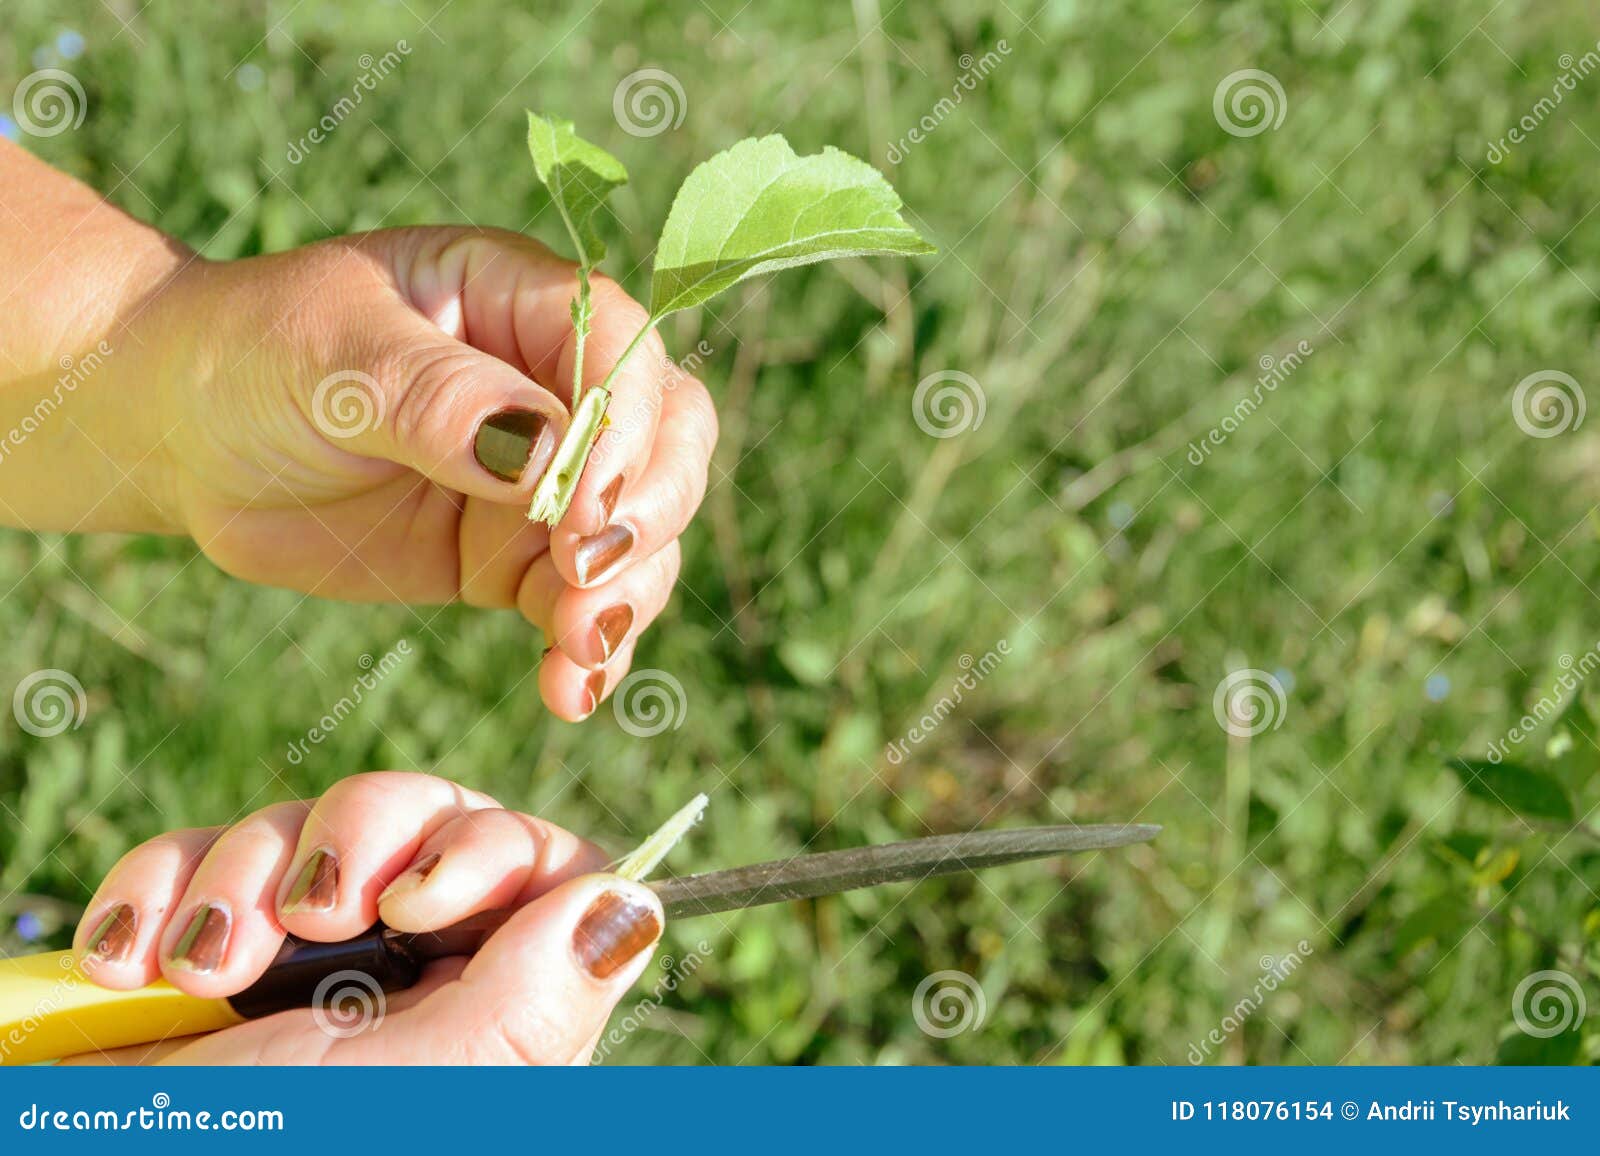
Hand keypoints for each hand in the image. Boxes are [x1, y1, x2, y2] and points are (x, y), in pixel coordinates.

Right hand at [67, 772, 663, 1064]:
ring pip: (316, 819)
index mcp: (486, 1013)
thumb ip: (539, 1005)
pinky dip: (162, 889)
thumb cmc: (269, 1148)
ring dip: (245, 877)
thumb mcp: (429, 1089)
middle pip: (435, 819)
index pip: (547, 871)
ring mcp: (302, 953)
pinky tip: (135, 961)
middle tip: (312, 918)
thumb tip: (633, 908)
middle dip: (361, 843)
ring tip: (203, 972)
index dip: (494, 849)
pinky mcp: (200, 938)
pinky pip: (201, 848)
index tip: (422, 894)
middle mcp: (408, 977)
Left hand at [142, 227, 716, 717]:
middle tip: (589, 576)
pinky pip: (583, 603)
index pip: (624, 349)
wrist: (181, 439)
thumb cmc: (250, 356)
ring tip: (576, 652)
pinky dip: (589, 650)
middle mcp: (553, 386)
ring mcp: (540, 479)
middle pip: (666, 441)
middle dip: (649, 514)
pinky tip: (569, 691)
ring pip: (640, 534)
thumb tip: (553, 455)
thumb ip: (445, 400)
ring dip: (629, 594)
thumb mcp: (336, 356)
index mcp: (522, 300)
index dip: (627, 426)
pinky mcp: (512, 559)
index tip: (583, 505)